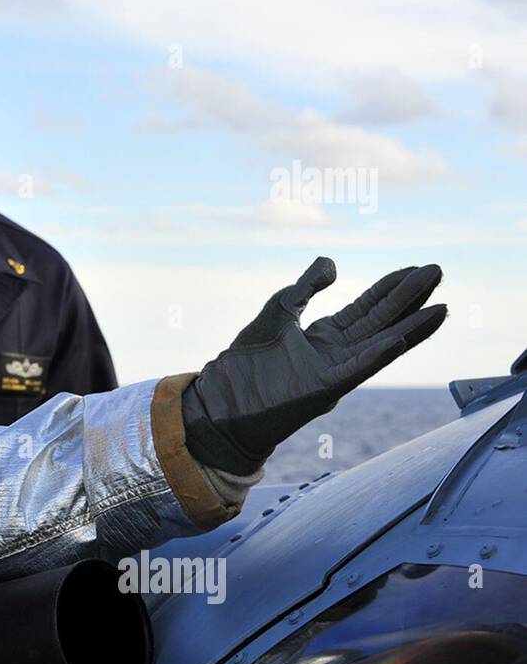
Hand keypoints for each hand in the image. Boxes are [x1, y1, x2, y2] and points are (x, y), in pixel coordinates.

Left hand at [182, 257, 446, 474]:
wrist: (222, 400)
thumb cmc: (245, 360)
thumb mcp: (278, 310)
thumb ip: (305, 286)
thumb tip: (333, 264)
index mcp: (324, 336)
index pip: (366, 308)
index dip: (390, 288)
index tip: (415, 269)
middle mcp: (335, 353)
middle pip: (380, 321)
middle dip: (408, 298)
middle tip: (437, 272)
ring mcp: (333, 372)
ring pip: (380, 345)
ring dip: (410, 326)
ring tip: (440, 306)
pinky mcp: (323, 390)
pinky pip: (356, 371)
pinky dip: (377, 356)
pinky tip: (400, 340)